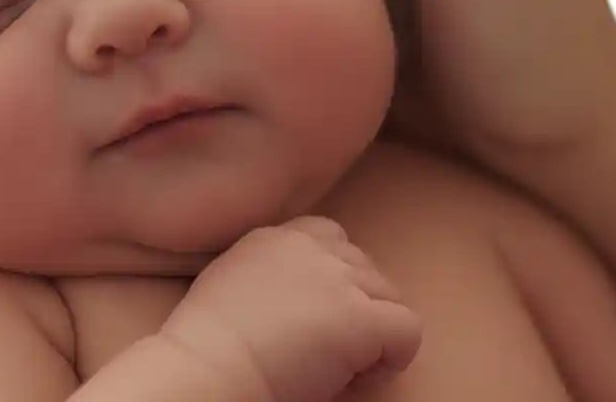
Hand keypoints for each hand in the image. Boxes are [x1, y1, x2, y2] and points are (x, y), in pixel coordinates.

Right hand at [162, 217, 420, 401]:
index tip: (315, 312)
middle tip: (323, 347)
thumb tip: (296, 298)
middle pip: (365, 267)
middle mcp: (312, 247)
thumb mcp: (230, 280)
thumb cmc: (208, 344)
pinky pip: (407, 332)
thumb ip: (267, 272)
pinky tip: (352, 378)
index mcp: (275, 237)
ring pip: (388, 299)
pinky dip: (389, 360)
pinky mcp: (362, 318)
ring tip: (334, 365)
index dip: (334, 276)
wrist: (210, 366)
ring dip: (370, 333)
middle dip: (355, 305)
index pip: (330, 236)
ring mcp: (341, 279)